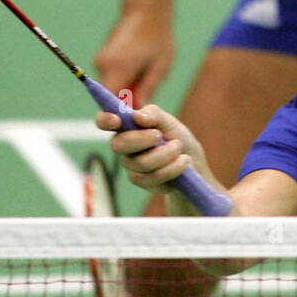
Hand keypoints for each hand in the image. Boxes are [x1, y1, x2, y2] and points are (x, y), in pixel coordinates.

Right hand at [93, 7, 174, 108]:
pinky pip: (110, 77)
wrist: (147, 9)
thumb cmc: (158, 37)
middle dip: (122, 104)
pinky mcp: (102, 57)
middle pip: (106, 97)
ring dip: (123, 90)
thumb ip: (147, 90)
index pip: (109, 103)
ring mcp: (100, 60)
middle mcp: (103, 64)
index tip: (132, 121)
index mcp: (117, 68)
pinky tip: (138, 71)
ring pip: (108, 87)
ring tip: (144, 81)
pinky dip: (121, 80)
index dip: (119, 115)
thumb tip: (138, 113)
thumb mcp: (159, 67)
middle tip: (143, 102)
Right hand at [94, 103, 211, 192]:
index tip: (116, 119)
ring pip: (142, 163)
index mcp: (126, 127)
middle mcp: (124, 147)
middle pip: (118, 145)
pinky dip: (173, 167)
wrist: (192, 159)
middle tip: (160, 135)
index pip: (104, 122)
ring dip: (167, 153)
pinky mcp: (143, 181)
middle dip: (142, 139)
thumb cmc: (175, 137)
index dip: (104, 120)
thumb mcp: (168, 121)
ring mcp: (131, 166)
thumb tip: (138, 116)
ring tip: (179, 147)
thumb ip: (153, 114)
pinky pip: (154, 177)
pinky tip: (182, 161)